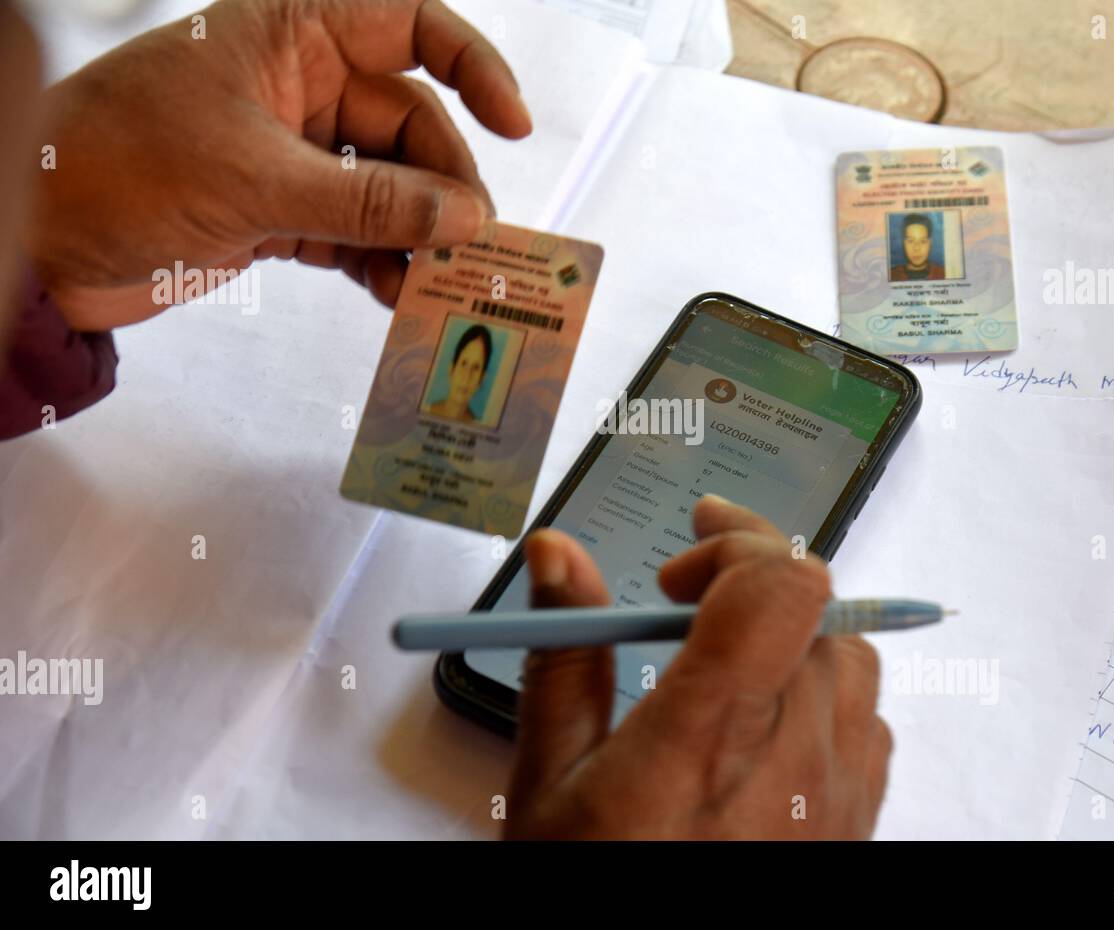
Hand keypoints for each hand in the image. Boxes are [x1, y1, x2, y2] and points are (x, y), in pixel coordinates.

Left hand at [25, 0, 530, 329]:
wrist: (39, 243)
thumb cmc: (117, 167)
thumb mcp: (256, 179)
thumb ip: (370, 202)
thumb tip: (467, 219)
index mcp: (292, 33)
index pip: (409, 27)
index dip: (473, 68)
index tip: (514, 125)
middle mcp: (300, 84)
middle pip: (411, 126)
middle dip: (446, 186)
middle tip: (475, 245)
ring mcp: (293, 152)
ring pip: (389, 187)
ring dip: (420, 235)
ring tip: (444, 283)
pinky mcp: (280, 213)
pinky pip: (356, 233)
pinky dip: (382, 263)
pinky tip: (402, 296)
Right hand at [505, 495, 891, 838]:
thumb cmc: (596, 892)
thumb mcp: (547, 786)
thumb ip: (563, 660)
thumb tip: (561, 558)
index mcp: (707, 735)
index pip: (777, 586)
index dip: (743, 538)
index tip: (697, 539)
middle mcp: (792, 758)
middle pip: (814, 609)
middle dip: (747, 582)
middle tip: (682, 601)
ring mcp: (837, 796)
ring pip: (852, 661)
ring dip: (793, 636)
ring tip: (727, 663)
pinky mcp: (857, 828)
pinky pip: (871, 726)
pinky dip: (828, 698)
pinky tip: (769, 728)